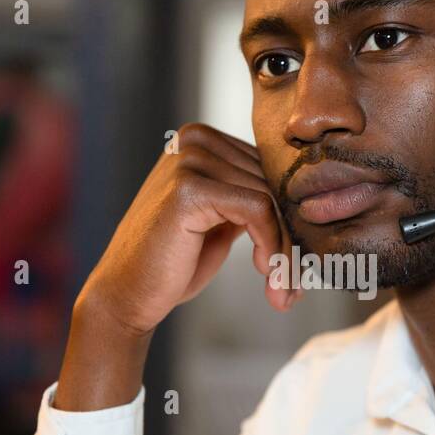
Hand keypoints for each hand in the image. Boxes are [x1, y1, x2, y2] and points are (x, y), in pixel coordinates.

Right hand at [53, 123, 297, 409]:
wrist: (127, 296)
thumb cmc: (174, 263)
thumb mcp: (221, 220)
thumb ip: (250, 197)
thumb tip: (307, 199)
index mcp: (201, 139)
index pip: (269, 170)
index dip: (291, 218)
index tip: (298, 263)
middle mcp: (194, 139)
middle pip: (273, 183)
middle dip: (292, 238)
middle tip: (295, 285)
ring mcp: (188, 160)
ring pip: (272, 199)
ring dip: (286, 251)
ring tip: (283, 290)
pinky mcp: (189, 188)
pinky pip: (259, 211)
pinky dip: (273, 247)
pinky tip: (267, 277)